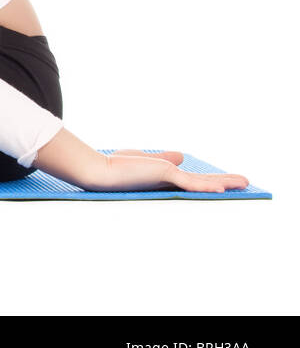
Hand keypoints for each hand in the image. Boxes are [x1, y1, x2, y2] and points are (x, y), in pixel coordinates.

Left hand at [109, 148, 248, 192]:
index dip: (212, 182)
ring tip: (244, 184)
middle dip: (225, 183)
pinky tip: (220, 190)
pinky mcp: (164, 176)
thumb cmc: (118, 167)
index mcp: (167, 182)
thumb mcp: (146, 160)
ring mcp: (168, 182)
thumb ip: (165, 159)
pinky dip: (205, 186)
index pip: (195, 182)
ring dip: (223, 184)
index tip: (228, 183)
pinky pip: (189, 183)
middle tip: (246, 183)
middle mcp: (169, 185)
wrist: (100, 172)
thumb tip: (182, 157)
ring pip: (201, 184)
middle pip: (203, 184)